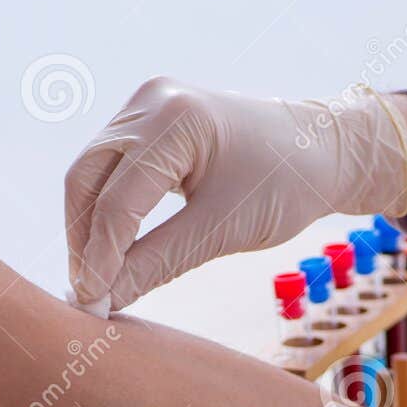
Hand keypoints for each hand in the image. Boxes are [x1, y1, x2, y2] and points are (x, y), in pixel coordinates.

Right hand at [65, 77, 406, 312]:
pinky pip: (112, 168)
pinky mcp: (151, 120)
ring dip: (89, 227)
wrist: (322, 150)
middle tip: (86, 294)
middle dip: (83, 240)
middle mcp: (152, 101)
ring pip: (92, 172)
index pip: (117, 199)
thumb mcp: (223, 230)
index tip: (92, 305)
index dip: (100, 257)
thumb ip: (158, 263)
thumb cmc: (285, 184)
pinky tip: (110, 249)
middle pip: (87, 177)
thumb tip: (103, 300)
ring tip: (95, 278)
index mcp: (176, 119)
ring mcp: (148, 105)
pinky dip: (106, 209)